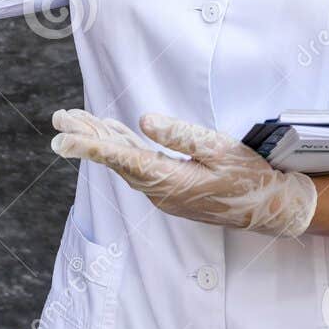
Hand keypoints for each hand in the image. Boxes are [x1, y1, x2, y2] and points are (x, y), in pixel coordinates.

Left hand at [50, 109, 316, 237]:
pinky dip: (121, 149)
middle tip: (58, 119)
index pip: (123, 158)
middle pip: (117, 159)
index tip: (63, 138)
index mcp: (171, 181)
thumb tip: (144, 120)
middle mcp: (161, 191)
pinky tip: (110, 136)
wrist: (270, 209)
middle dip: (86, 139)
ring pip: (125, 163)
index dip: (91, 146)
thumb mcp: (219, 149)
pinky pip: (139, 166)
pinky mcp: (173, 189)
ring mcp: (165, 193)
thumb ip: (181, 135)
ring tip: (74, 123)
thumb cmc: (250, 177)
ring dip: (101, 142)